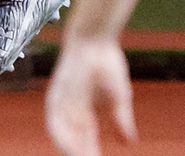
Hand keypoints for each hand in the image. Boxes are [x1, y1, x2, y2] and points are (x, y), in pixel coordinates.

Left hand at [45, 35, 136, 154]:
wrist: (95, 40)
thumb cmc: (108, 65)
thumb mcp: (119, 98)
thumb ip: (121, 120)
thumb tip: (129, 143)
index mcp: (85, 111)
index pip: (86, 138)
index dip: (91, 151)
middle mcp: (70, 109)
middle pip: (74, 139)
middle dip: (82, 153)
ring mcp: (62, 102)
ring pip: (62, 134)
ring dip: (70, 149)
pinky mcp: (55, 94)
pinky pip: (54, 120)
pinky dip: (61, 136)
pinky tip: (69, 148)